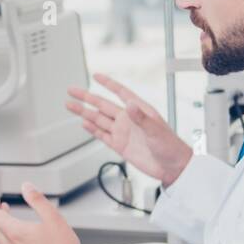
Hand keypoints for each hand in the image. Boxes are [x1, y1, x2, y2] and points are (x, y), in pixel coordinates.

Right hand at [66, 73, 193, 185]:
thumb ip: (141, 118)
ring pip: (99, 119)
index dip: (108, 84)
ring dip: (84, 112)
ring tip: (70, 105)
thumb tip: (129, 105)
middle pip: (103, 105)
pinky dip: (92, 129)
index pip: (121, 93)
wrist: (172, 167)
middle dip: (87, 97)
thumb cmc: (171, 146)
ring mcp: (123, 132)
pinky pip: (103, 135)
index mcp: (140, 110)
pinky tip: (84, 123)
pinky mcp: (120, 146)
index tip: (96, 76)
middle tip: (72, 91)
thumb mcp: (156, 130)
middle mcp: (128, 119)